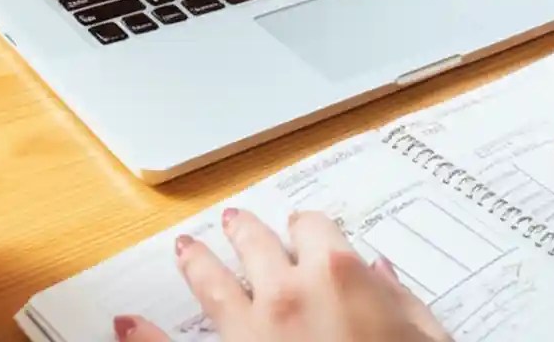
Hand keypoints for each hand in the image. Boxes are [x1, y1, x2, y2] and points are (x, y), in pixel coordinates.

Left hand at [113, 209, 450, 341]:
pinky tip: (125, 325)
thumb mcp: (428, 339)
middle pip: (257, 245)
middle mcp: (286, 294)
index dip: (308, 225)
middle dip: (247, 232)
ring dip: (197, 262)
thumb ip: (403, 303)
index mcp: (339, 275)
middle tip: (236, 223)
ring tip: (186, 249)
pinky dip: (143, 337)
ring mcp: (246, 334)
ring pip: (211, 283)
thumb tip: (382, 278)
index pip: (314, 226)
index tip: (305, 227)